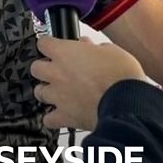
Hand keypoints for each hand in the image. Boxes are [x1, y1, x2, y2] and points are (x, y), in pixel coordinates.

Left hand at [30, 37, 147, 130]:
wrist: (126, 103)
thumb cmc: (121, 75)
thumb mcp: (111, 50)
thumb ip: (94, 48)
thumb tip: (88, 47)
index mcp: (65, 53)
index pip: (43, 43)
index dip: (49, 44)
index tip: (54, 46)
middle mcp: (56, 74)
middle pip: (35, 68)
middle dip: (44, 68)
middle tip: (57, 69)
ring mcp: (58, 96)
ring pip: (39, 92)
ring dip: (47, 91)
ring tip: (58, 92)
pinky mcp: (64, 116)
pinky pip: (48, 119)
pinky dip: (53, 117)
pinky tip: (61, 114)